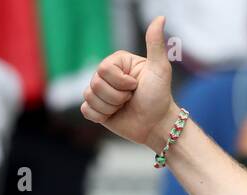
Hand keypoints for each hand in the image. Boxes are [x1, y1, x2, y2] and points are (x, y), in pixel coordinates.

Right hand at [79, 16, 177, 150]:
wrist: (158, 125)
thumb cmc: (160, 97)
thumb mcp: (160, 69)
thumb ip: (155, 44)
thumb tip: (160, 18)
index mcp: (116, 63)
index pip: (103, 69)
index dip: (121, 82)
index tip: (136, 86)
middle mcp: (106, 75)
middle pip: (95, 83)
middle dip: (117, 96)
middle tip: (132, 98)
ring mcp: (100, 92)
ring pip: (90, 97)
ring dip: (111, 107)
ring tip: (125, 107)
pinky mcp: (96, 109)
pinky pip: (86, 110)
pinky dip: (101, 115)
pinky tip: (114, 115)